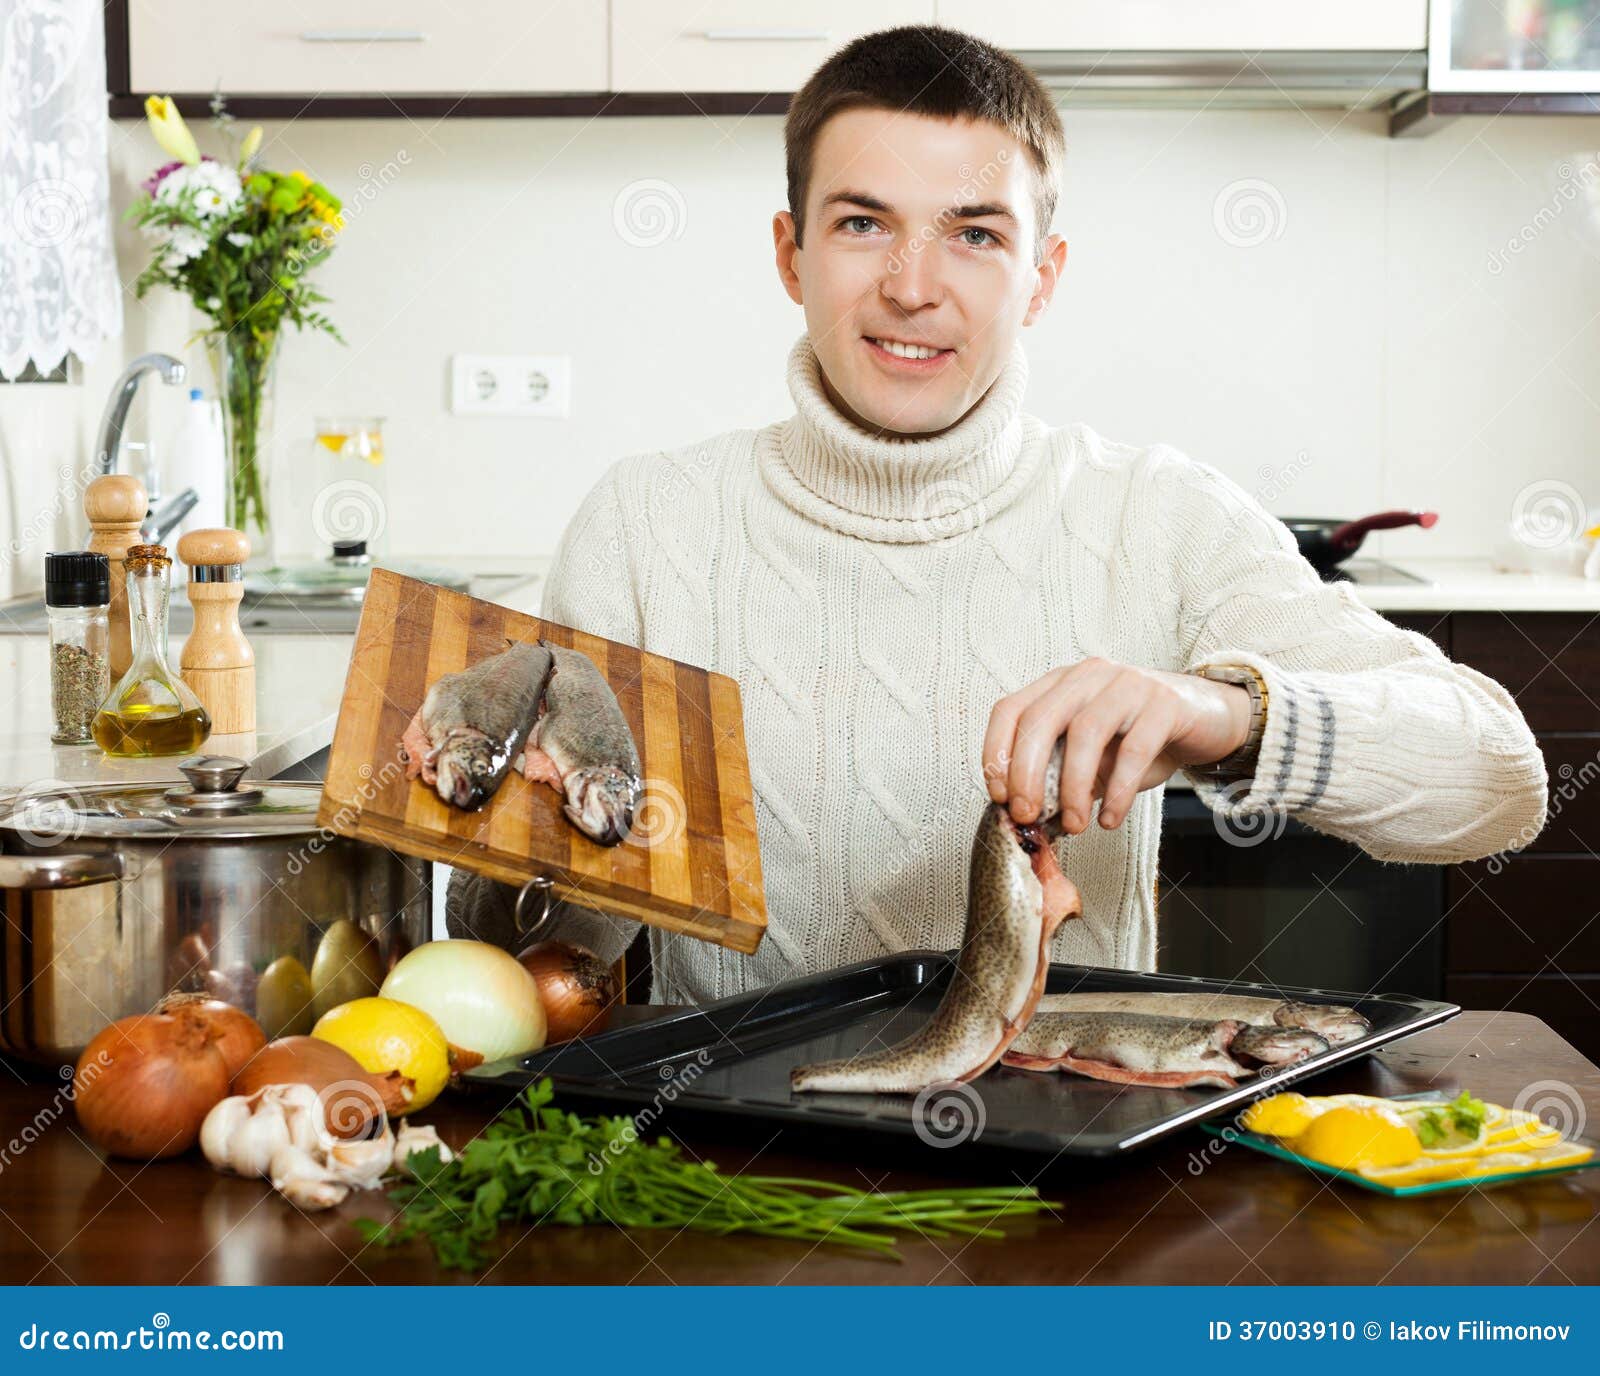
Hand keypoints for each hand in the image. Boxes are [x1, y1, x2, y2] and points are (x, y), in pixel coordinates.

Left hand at [982, 659, 1251, 832]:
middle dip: (1027, 774)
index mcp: (1060, 685)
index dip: (996, 753)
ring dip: (1072, 787)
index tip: (1000, 797)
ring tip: (1075, 825)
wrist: (1207, 720)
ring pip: (1085, 733)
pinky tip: (1110, 818)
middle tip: (1028, 816)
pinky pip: (1134, 750)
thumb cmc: (1139, 741)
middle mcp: (1088, 676)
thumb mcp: (1092, 759)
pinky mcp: (1164, 704)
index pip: (1010, 710)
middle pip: (1040, 719)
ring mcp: (1127, 684)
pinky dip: (1117, 790)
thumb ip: (1060, 775)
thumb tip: (1029, 814)